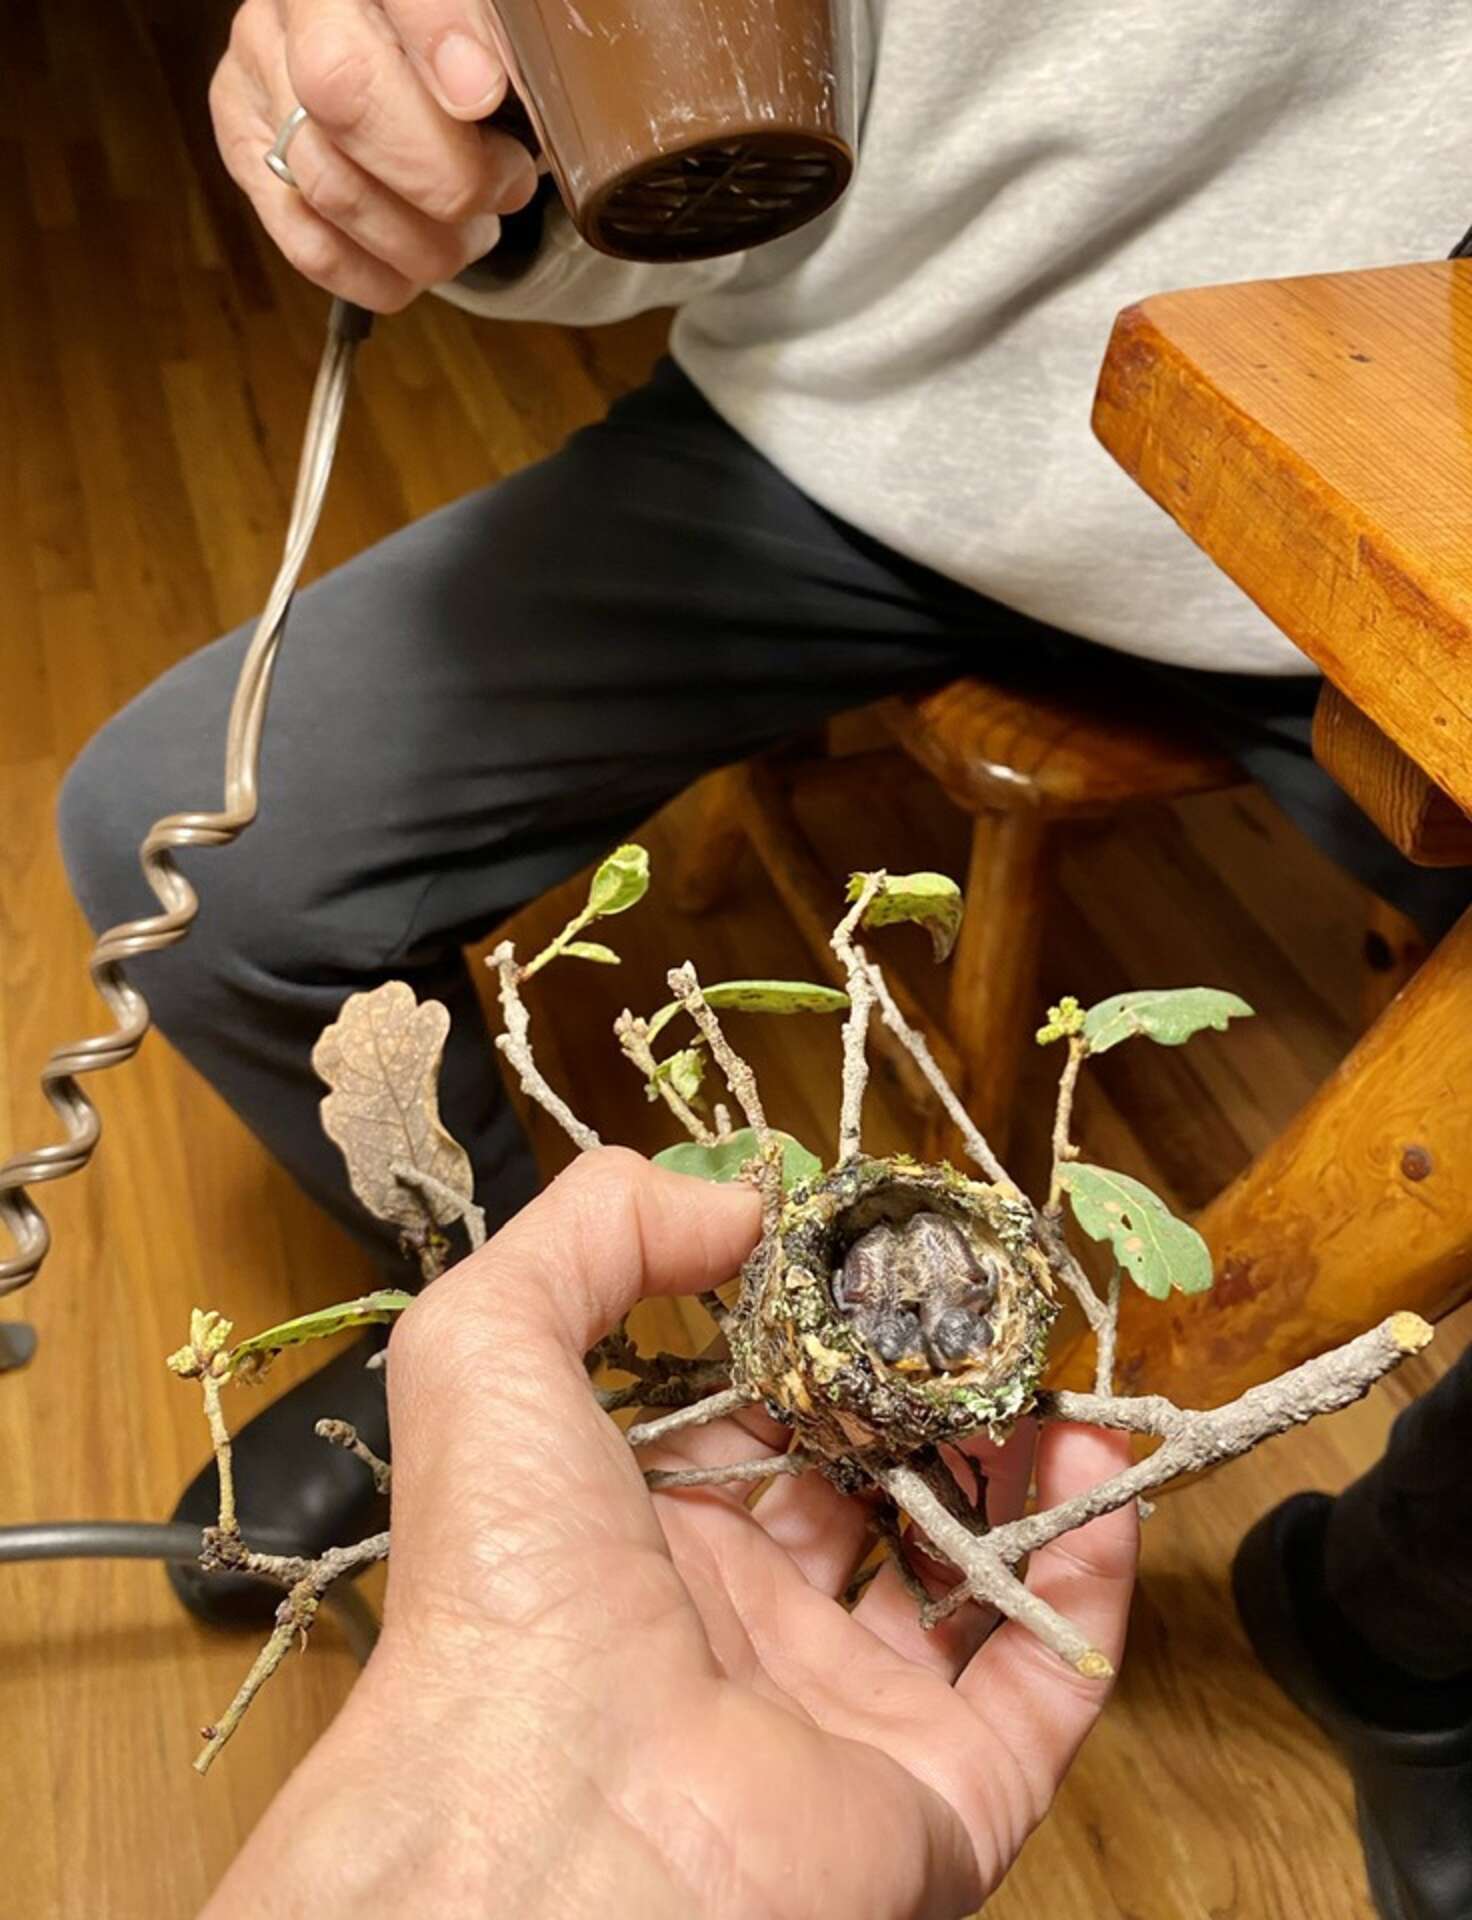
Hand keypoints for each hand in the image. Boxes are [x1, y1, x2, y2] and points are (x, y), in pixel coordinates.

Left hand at [207, 1151, 1136, 1918]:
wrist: (563, 1831)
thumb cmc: (510, 1578)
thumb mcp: (489, 1348)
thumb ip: (594, 1233)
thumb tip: (739, 1200)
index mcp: (638, 1535)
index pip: (749, 1419)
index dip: (815, 1338)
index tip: (883, 1260)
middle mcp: (740, 1626)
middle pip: (866, 1493)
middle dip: (929, 1404)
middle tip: (988, 1321)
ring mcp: (845, 1715)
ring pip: (963, 1583)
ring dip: (1022, 1480)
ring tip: (1055, 1386)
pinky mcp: (942, 1797)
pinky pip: (1043, 1683)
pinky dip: (1089, 1582)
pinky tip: (1100, 1473)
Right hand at [211, 0, 538, 311]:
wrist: (394, 56)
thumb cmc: (454, 44)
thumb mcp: (486, 22)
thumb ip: (488, 34)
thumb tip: (477, 86)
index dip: (439, 43)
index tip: (485, 95)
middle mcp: (290, 10)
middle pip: (343, 94)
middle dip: (445, 174)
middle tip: (503, 188)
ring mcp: (257, 81)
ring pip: (331, 187)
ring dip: (424, 240)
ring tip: (470, 231)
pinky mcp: (245, 151)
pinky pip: (309, 245)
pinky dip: (378, 276)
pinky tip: (417, 267)